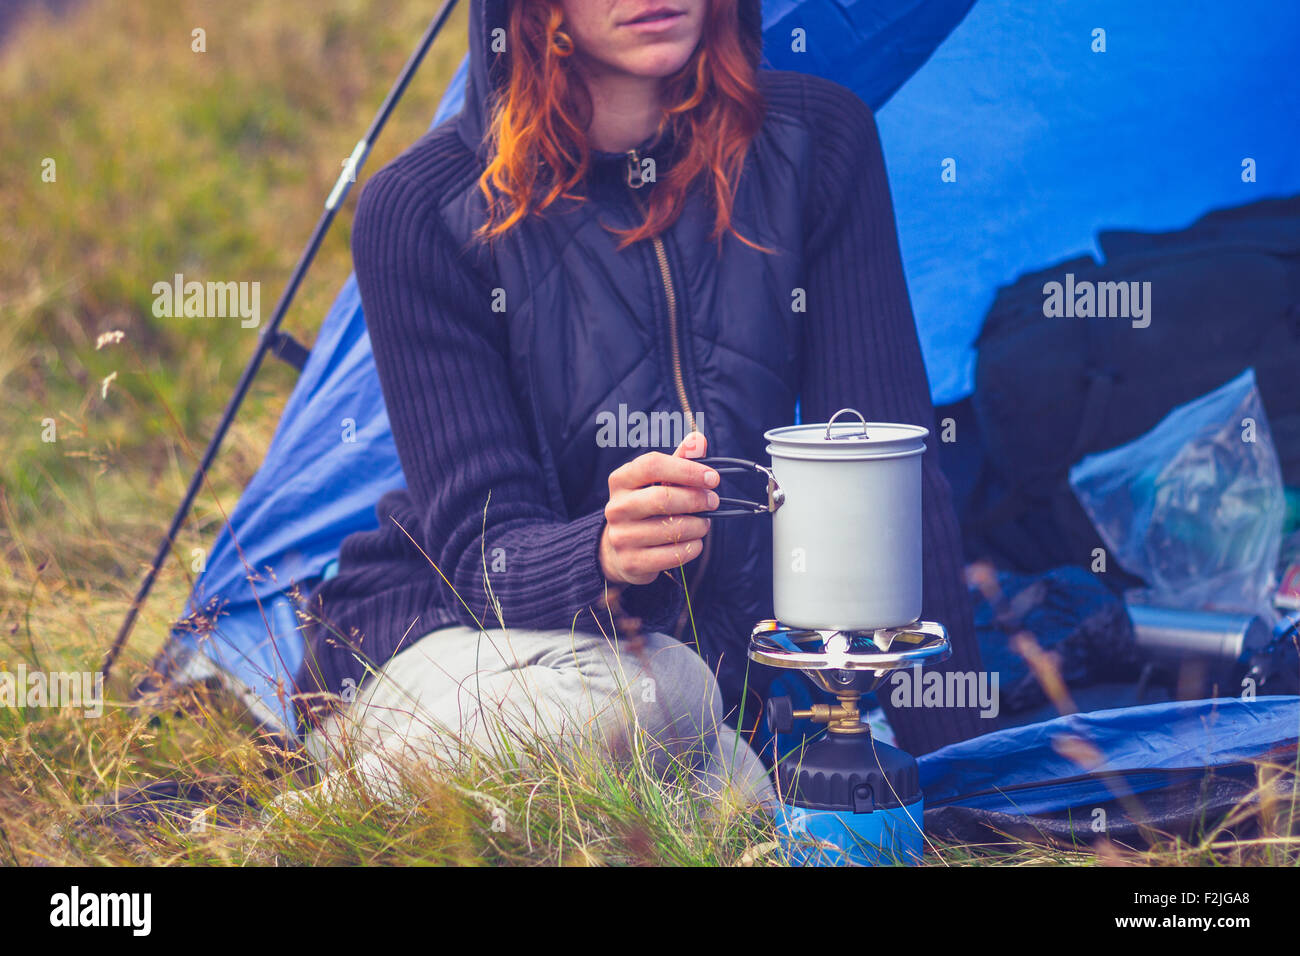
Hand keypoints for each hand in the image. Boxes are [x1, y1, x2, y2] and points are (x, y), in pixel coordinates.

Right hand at [599, 432, 718, 585]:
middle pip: (663, 498)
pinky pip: (673, 555)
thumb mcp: (658, 481)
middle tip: (713, 501)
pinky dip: (692, 547)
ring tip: (703, 523)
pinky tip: (694, 542)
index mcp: (621, 480)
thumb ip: (680, 460)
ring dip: (698, 526)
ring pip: (671, 529)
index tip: (712, 478)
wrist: (619, 549)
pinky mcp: (631, 562)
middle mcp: (616, 507)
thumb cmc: (646, 507)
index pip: (652, 465)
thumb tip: (700, 440)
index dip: (686, 469)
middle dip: (696, 499)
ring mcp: (621, 536)